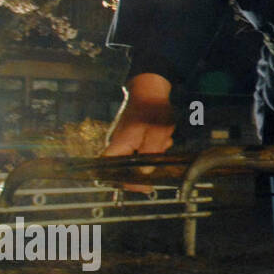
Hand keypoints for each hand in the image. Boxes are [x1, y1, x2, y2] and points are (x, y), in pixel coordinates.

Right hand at [103, 73, 174, 191]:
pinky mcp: (130, 135)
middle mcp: (116, 144)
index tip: (144, 186)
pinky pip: (140, 148)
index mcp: (119, 145)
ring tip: (163, 139)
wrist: (149, 88)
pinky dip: (153, 145)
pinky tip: (162, 136)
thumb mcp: (157, 134)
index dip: (125, 182)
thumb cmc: (152, 109)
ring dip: (152, 153)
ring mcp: (123, 139)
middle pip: (126, 167)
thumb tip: (144, 173)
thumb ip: (150, 154)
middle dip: (146, 166)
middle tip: (160, 153)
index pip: (110, 171)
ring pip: (136, 157)